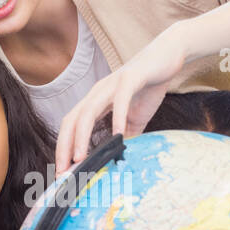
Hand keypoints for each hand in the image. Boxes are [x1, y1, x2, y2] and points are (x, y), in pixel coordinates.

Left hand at [54, 28, 187, 172]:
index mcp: (94, 101)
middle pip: (72, 120)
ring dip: (82, 136)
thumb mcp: (134, 119)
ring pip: (88, 111)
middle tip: (64, 171)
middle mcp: (97, 92)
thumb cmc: (148, 88)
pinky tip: (118, 135)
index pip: (71, 126)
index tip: (63, 172)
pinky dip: (117, 118)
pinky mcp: (130, 78)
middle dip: (65, 147)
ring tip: (81, 158)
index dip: (64, 148)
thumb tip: (120, 160)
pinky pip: (120, 100)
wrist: (166, 57)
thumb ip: (124, 137)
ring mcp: (111, 84)